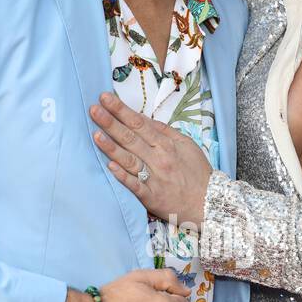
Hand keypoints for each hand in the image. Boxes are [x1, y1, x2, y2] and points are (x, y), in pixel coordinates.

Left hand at [89, 91, 211, 226]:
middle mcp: (159, 159)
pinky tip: (110, 166)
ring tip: (95, 134)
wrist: (208, 203)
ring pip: (129, 159)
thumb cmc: (197, 173)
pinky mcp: (151, 197)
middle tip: (93, 109)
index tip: (105, 98)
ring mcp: (154, 178)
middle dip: (111, 122)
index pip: (139, 123)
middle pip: (131, 138)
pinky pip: (135, 185)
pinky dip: (123, 176)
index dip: (121, 110)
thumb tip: (145, 119)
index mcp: (166, 144)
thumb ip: (165, 132)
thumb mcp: (186, 145)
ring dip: (111, 147)